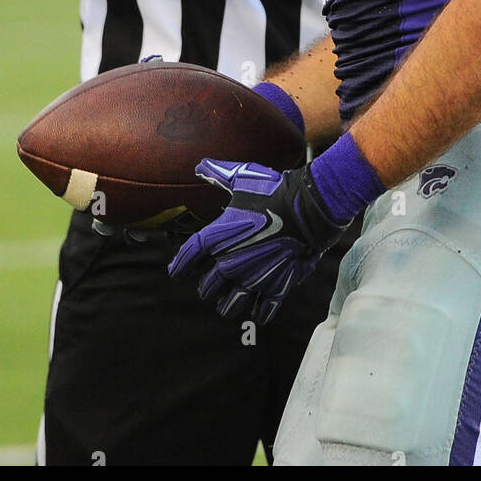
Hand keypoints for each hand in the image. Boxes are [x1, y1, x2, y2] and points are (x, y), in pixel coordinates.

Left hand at [168, 159, 347, 324]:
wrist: (306, 210)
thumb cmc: (272, 191)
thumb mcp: (241, 178)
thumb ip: (218, 174)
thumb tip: (199, 165)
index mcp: (217, 238)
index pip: (188, 257)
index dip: (179, 266)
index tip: (175, 272)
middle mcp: (230, 263)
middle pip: (207, 286)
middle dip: (206, 286)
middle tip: (208, 286)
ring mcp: (253, 279)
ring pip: (231, 304)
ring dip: (228, 304)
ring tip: (227, 304)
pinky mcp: (276, 287)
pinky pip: (264, 309)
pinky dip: (260, 313)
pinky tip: (258, 314)